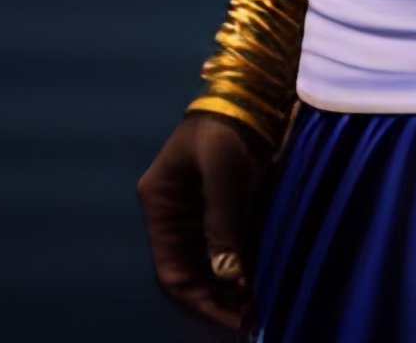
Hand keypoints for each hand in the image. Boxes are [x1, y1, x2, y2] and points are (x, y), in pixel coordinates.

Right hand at [137, 110, 268, 329]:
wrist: (248, 96)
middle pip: (188, 272)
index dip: (198, 297)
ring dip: (227, 289)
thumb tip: (229, 275)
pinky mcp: (220, 211)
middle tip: (247, 319)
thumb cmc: (224, 127)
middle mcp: (173, 216)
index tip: (229, 316)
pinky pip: (225, 250)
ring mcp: (197, 215)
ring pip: (207, 266)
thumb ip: (221, 222)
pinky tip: (256, 285)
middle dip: (214, 298)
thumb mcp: (221, 171)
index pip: (170, 268)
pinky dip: (237, 270)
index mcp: (160, 204)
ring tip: (254, 308)